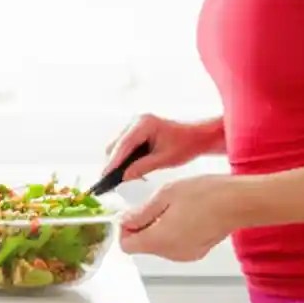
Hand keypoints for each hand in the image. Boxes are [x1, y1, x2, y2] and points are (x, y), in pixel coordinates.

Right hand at [104, 114, 221, 180]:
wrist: (197, 136)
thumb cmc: (185, 144)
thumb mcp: (164, 160)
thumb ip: (142, 167)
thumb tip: (123, 177)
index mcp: (144, 123)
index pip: (124, 144)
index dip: (113, 161)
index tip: (106, 176)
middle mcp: (137, 120)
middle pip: (116, 143)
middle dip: (113, 162)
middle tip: (110, 181)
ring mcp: (136, 124)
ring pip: (118, 144)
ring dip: (118, 160)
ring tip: (117, 178)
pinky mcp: (137, 130)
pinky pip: (125, 144)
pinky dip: (124, 156)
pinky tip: (126, 169)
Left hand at [118, 174, 241, 261]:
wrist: (238, 202)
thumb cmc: (206, 194)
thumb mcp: (166, 195)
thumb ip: (142, 212)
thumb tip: (125, 220)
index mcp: (160, 240)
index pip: (127, 245)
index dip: (125, 228)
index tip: (133, 212)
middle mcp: (171, 253)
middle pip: (142, 246)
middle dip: (142, 226)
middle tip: (154, 204)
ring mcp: (185, 255)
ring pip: (158, 245)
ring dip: (157, 228)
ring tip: (172, 207)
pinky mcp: (196, 252)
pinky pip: (173, 245)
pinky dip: (171, 232)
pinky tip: (183, 214)